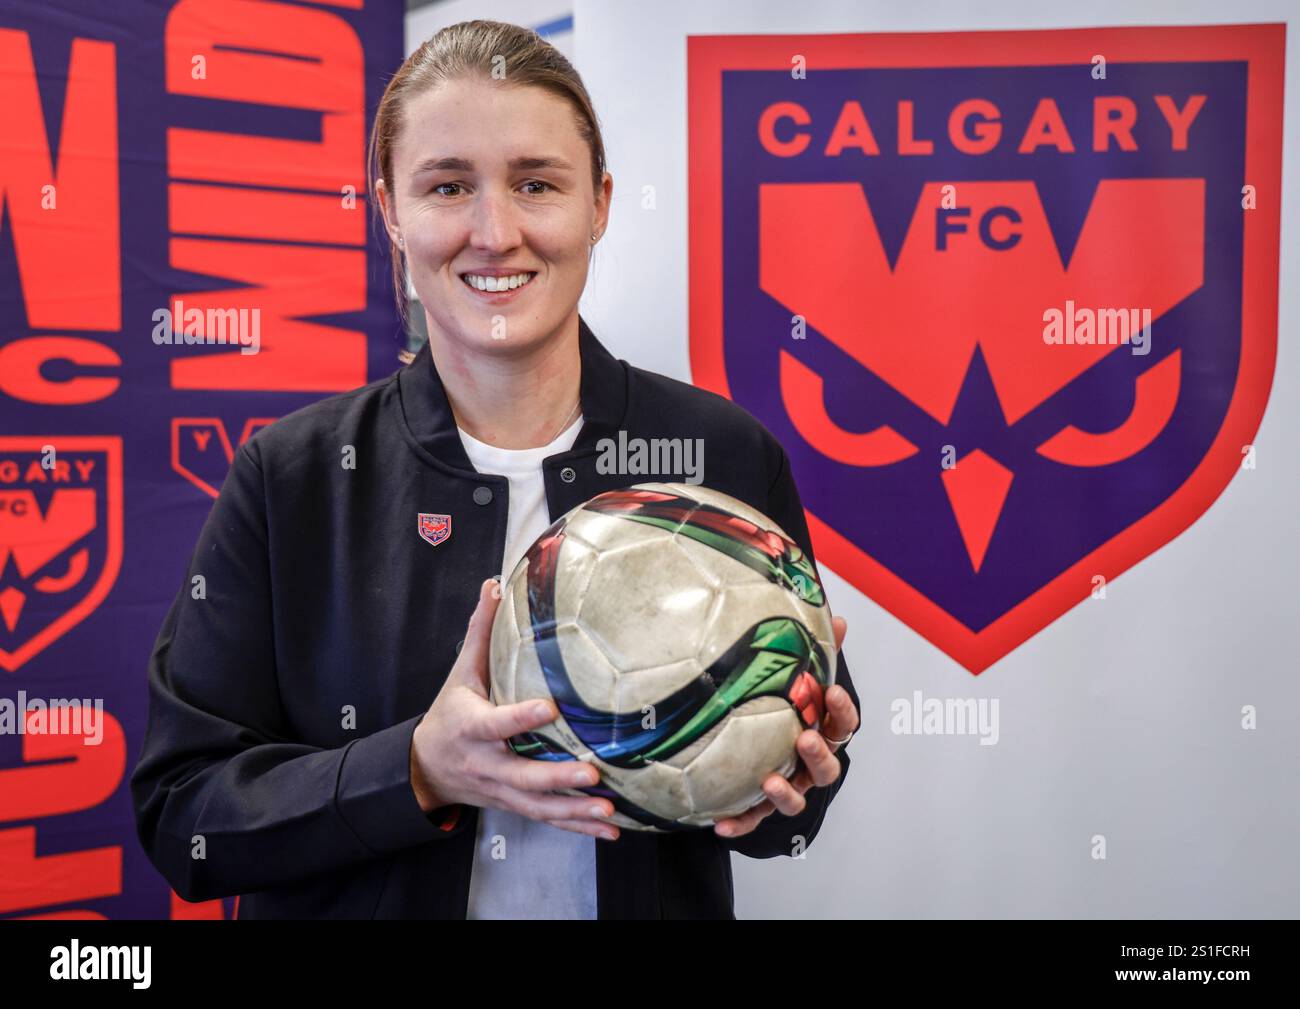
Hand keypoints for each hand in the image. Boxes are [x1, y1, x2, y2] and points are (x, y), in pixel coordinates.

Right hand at [410, 578, 619, 840]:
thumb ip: (480, 632)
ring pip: (539, 806)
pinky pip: (549, 820)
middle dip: (557, 778)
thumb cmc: (450, 713)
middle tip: (592, 773)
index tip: (550, 709)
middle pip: (522, 775)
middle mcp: (487, 764)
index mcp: (472, 727)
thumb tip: (494, 585)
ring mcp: (501, 790)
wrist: (426, 769)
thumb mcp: (460, 673)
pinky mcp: (514, 805)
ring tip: (609, 811)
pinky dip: (579, 828)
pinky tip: (610, 830)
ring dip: (575, 811)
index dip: (521, 717)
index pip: (496, 723)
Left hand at [712, 614, 857, 839]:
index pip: (842, 723)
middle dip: (817, 754)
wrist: (756, 749)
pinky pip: (753, 818)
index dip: (840, 710)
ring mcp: (790, 787)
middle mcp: (809, 764)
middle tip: (803, 739)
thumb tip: (837, 617)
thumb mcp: (798, 679)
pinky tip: (719, 823)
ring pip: (797, 798)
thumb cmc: (782, 708)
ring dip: (785, 793)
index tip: (831, 691)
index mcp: (821, 732)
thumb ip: (818, 653)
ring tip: (769, 781)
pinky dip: (740, 823)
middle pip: (827, 766)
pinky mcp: (762, 807)